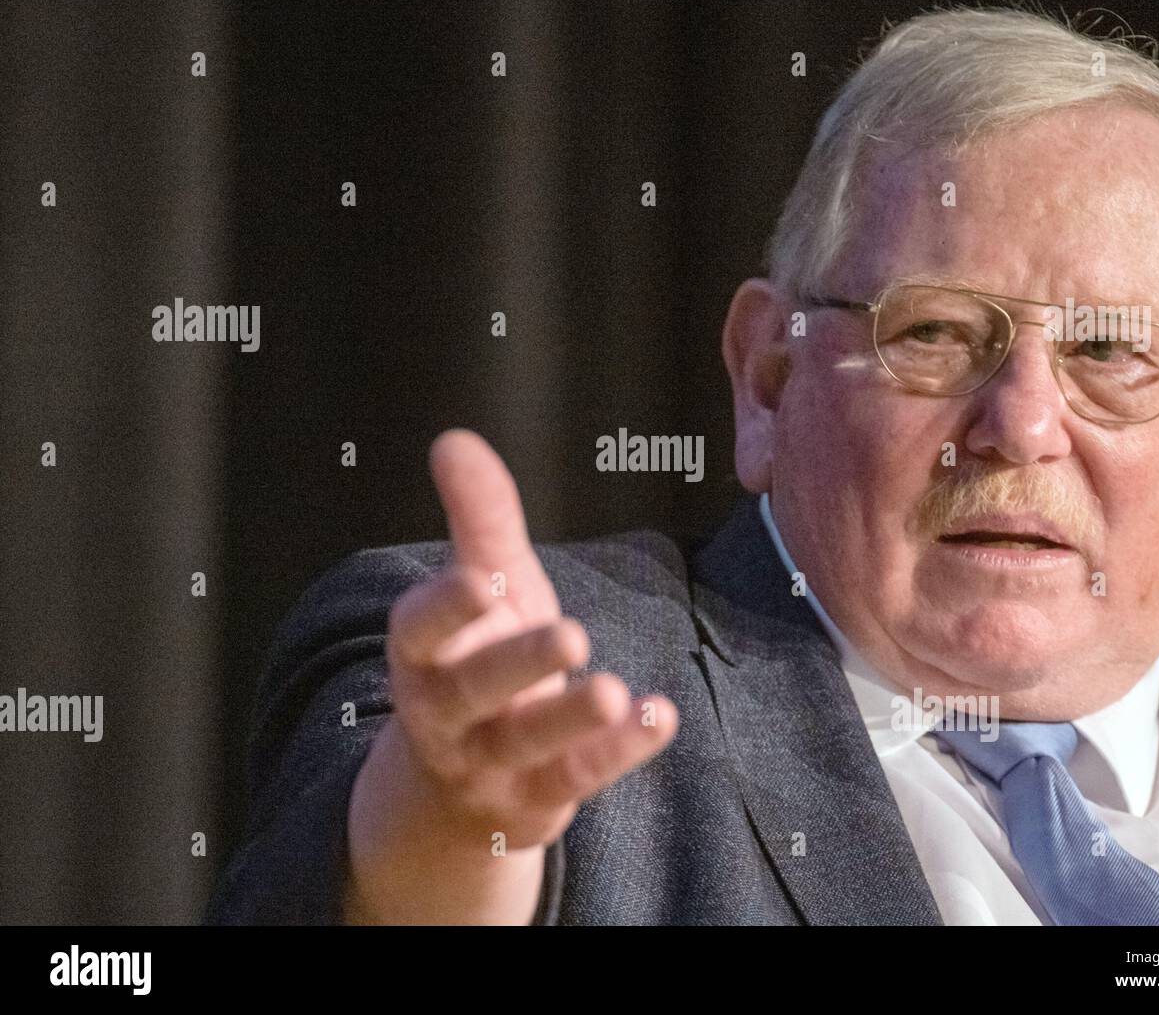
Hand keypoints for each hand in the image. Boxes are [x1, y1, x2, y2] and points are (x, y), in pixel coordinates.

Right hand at [345, 429, 678, 922]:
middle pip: (472, 690)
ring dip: (569, 719)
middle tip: (570, 634)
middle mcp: (446, 712)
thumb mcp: (482, 590)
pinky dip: (616, 751)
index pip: (419, 630)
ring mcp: (489, 762)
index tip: (483, 576)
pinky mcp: (534, 797)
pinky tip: (660, 716)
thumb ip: (476, 518)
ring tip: (613, 691)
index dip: (446, 607)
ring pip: (525, 744)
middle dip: (516, 664)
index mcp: (425, 654)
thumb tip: (453, 438)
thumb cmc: (475, 661)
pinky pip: (575, 779)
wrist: (454, 790)